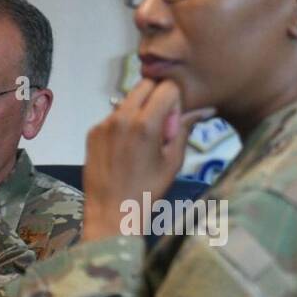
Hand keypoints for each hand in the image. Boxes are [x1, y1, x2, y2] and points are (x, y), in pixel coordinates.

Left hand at [81, 79, 214, 242]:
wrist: (112, 211)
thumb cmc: (148, 190)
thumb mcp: (173, 161)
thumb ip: (184, 129)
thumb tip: (204, 109)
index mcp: (146, 123)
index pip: (166, 86)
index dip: (175, 99)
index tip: (174, 119)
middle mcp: (122, 117)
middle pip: (145, 85)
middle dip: (157, 96)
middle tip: (160, 123)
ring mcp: (104, 123)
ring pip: (127, 99)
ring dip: (139, 109)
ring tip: (141, 139)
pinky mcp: (93, 131)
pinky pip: (113, 116)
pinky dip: (123, 123)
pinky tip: (125, 148)